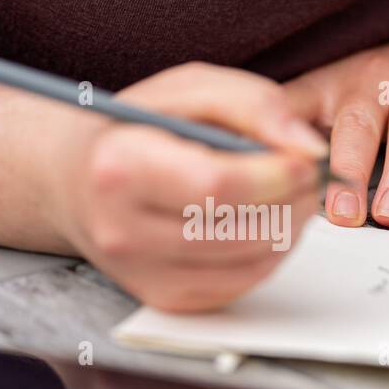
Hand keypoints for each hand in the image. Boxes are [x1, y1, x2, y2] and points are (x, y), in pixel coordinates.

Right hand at [54, 63, 326, 311]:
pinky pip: (240, 285)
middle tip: (312, 174)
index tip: (309, 158)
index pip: (217, 187)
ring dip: (289, 228)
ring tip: (293, 194)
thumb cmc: (137, 129)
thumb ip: (252, 103)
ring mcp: (141, 274)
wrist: (77, 181)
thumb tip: (308, 148)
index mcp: (120, 169)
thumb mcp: (187, 89)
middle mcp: (122, 231)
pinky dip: (268, 253)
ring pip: (248, 264)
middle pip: (238, 231)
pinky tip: (266, 220)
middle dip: (294, 201)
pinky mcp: (164, 298)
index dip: (277, 175)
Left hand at [286, 25, 388, 227]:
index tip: (268, 175)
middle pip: (355, 125)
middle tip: (343, 215)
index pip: (292, 109)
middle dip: (347, 172)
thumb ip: (296, 135)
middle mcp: (369, 83)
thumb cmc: (383, 88)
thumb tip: (257, 180)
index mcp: (326, 88)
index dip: (277, 139)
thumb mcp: (330, 97)